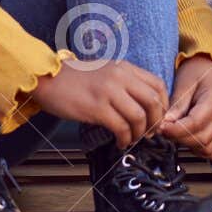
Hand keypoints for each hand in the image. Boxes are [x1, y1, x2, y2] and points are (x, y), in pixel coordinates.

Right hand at [27, 58, 167, 148]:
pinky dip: (125, 139)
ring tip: (132, 140)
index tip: (158, 118)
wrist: (47, 78)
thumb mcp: (105, 71)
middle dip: (155, 122)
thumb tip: (144, 103)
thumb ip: (124, 82)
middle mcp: (120, 77)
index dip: (164, 105)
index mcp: (125, 68)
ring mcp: (108, 92)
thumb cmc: (75, 78)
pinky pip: (121, 127)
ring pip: (139, 117)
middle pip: (153, 102)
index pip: (158, 85)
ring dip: (139, 133)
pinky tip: (120, 143)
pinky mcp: (96, 107)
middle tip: (150, 134)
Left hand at [159, 55, 211, 159]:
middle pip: (201, 140)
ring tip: (176, 132)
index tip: (161, 128)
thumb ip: (177, 104)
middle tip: (165, 130)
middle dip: (179, 138)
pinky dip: (198, 148)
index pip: (195, 124)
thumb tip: (165, 123)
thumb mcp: (185, 82)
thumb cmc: (199, 71)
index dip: (175, 130)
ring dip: (189, 145)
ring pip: (207, 149)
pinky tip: (188, 136)